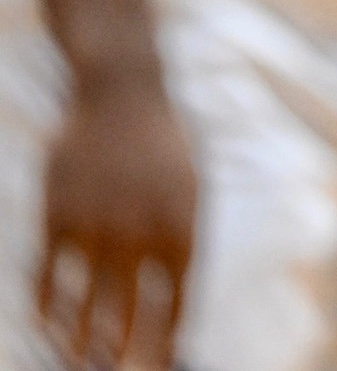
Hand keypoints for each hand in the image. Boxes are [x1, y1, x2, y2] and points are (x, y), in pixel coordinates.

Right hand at [38, 82, 196, 369]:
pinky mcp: (57, 214)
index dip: (168, 336)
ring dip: (81, 338)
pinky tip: (44, 323)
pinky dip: (47, 303)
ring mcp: (95, 224)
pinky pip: (50, 272)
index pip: (176, 299)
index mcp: (181, 226)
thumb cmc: (162, 147)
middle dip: (126, 351)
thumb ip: (182, 241)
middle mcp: (140, 231)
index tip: (161, 362)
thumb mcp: (189, 191)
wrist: (123, 94)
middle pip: (132, 310)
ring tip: (78, 364)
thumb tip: (178, 297)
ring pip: (86, 299)